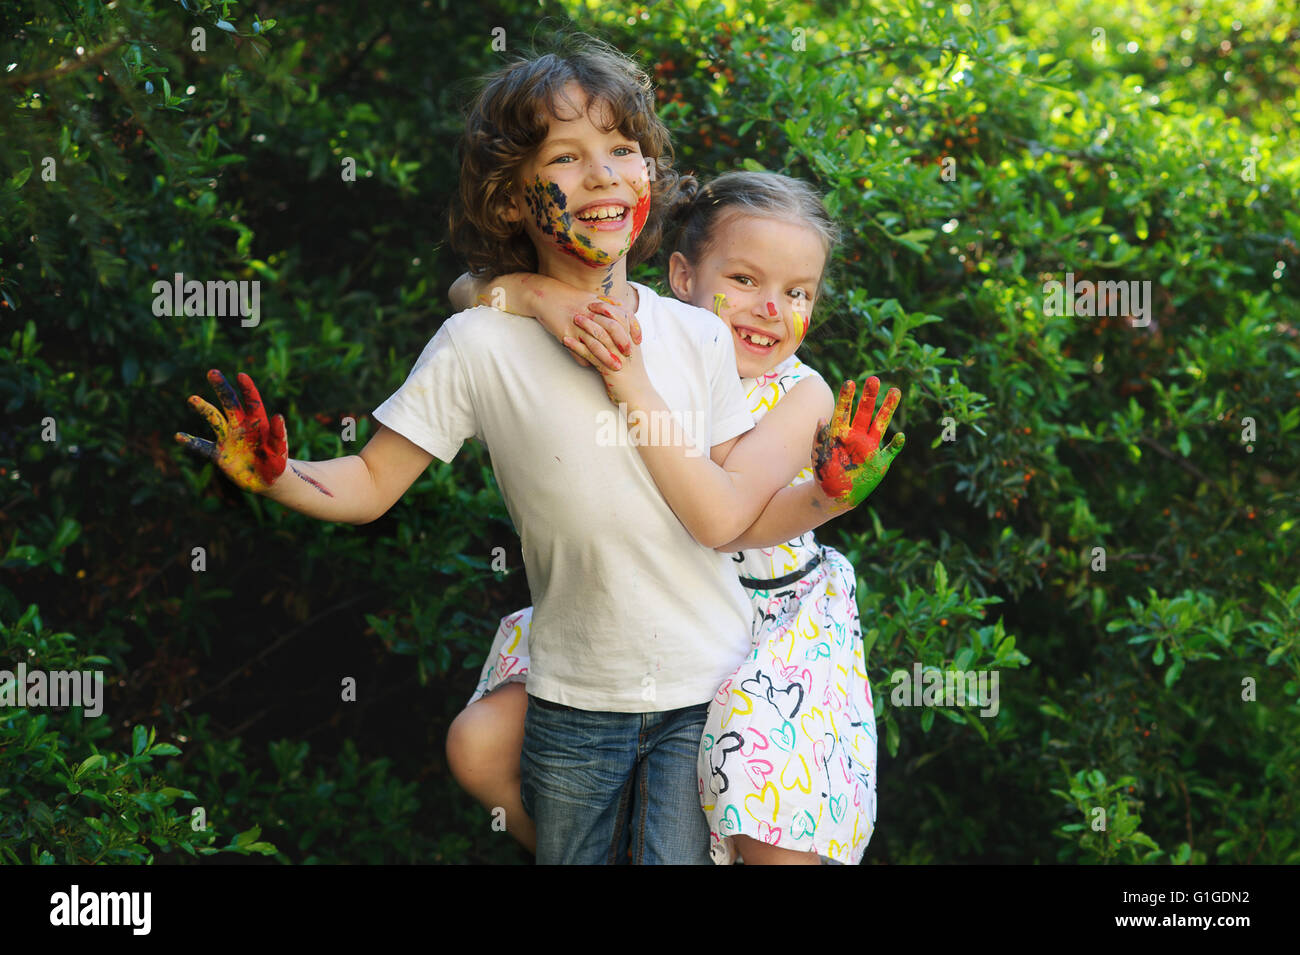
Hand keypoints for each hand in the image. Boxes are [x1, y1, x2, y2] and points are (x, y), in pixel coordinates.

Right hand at [175, 369, 287, 492]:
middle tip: (212, 372)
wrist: (266, 480)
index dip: (247, 389)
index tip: (241, 376)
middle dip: (222, 388)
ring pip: (214, 419)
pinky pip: (202, 447)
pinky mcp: (219, 454)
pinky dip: (191, 443)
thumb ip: (278, 434)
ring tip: (192, 398)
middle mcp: (240, 426)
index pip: (252, 402)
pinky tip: (178, 436)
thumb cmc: (276, 462)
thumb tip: (278, 416)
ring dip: (203, 408)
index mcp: (257, 422)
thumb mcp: (280, 449)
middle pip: (230, 403)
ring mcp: (228, 439)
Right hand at [546, 294, 640, 369]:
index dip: (633, 328)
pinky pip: (577, 350)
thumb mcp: (592, 297)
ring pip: (595, 343)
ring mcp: (578, 324)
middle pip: (612, 329)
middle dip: (622, 343)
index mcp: (599, 305)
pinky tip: (591, 367)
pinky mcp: (565, 332)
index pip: (623, 315)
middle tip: (629, 355)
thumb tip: (625, 309)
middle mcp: (590, 314)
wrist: (546, 296)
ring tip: (615, 367)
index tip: (638, 340)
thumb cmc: (571, 298)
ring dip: (607, 357)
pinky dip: (584, 359)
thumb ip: (609, 303)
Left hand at [566, 309, 652, 406]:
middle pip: (611, 322)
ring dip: (586, 326)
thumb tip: (611, 333)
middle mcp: (626, 346)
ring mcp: (617, 357)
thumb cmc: (633, 378)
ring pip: (601, 336)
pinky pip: (590, 354)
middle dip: (596, 312)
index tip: (596, 301)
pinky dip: (577, 346)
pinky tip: (566, 341)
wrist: (639, 397)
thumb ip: (622, 344)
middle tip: (582, 306)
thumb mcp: (630, 357)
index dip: (609, 307)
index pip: (623, 316)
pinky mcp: (608, 369)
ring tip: (574, 318)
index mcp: (631, 341)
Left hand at [812, 377, 904, 506]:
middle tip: (874, 379)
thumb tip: (822, 419)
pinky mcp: (879, 463)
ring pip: (880, 424)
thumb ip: (819, 438)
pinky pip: (889, 451)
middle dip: (870, 396)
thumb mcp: (818, 455)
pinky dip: (895, 445)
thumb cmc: (823, 473)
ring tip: (895, 391)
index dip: (847, 398)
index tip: (849, 382)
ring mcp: (869, 449)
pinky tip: (900, 436)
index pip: (844, 412)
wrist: (833, 495)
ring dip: (888, 409)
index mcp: (841, 434)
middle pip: (865, 413)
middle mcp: (857, 437)